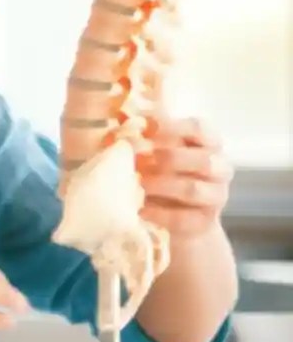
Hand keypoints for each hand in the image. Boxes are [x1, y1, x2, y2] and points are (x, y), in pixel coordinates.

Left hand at [136, 117, 232, 240]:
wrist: (174, 215)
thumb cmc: (162, 171)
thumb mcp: (156, 148)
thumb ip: (145, 133)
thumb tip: (122, 118)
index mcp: (209, 142)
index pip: (199, 128)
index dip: (172, 127)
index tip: (145, 128)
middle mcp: (220, 168)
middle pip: (202, 160)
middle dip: (167, 159)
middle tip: (137, 160)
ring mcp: (217, 196)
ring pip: (192, 189)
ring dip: (160, 185)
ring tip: (136, 184)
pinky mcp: (206, 222)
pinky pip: (184, 218)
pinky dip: (160, 214)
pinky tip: (140, 209)